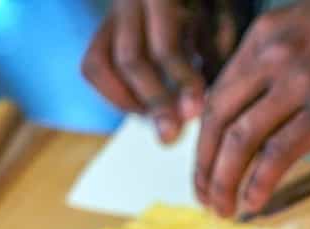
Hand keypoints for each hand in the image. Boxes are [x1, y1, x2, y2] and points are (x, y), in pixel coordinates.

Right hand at [81, 0, 245, 142]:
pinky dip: (114, 94)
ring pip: (100, 66)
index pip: (165, 47)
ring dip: (129, 101)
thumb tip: (209, 100)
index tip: (195, 111)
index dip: (180, 83)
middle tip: (170, 135)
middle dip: (154, 102)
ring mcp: (111, 16)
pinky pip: (93, 67)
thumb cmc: (205, 8)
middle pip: (130, 60)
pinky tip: (142, 109)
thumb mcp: (216, 19)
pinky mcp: (101, 32)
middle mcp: (129, 2)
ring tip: (158, 119)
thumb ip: (216, 49)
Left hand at [194, 0, 309, 216]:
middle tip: (203, 196)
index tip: (205, 163)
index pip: (218, 93)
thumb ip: (283, 60)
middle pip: (218, 120)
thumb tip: (269, 103)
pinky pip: (278, 155)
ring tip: (221, 209)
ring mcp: (301, 83)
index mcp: (266, 34)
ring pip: (240, 141)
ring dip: (223, 182)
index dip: (204, 137)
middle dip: (204, 165)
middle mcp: (273, 56)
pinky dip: (258, 184)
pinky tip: (253, 203)